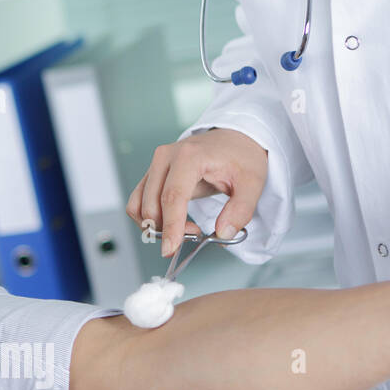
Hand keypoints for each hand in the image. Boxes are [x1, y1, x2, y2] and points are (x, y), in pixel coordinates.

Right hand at [126, 128, 267, 259]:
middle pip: (152, 204)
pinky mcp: (152, 174)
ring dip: (155, 226)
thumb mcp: (252, 182)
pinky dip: (149, 219)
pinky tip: (171, 222)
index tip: (171, 249)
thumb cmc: (240, 156)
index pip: (172, 196)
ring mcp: (155, 165)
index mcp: (189, 156)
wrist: (233, 140)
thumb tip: (223, 233)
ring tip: (183, 229)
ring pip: (138, 206)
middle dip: (167, 230)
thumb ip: (240, 210)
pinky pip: (138, 202)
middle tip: (193, 235)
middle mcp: (165, 157)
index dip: (170, 226)